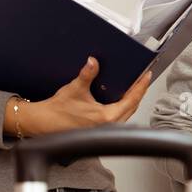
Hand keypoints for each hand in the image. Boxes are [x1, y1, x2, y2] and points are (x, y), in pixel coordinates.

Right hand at [23, 57, 150, 134]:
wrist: (44, 123)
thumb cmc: (58, 111)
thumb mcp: (74, 89)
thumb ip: (86, 75)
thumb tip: (93, 62)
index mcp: (107, 117)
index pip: (132, 99)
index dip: (141, 86)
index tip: (147, 75)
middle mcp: (109, 125)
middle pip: (133, 106)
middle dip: (139, 92)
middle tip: (143, 78)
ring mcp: (106, 128)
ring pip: (127, 112)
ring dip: (132, 99)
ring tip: (135, 86)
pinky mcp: (102, 128)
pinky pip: (120, 116)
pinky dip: (124, 106)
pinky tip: (122, 98)